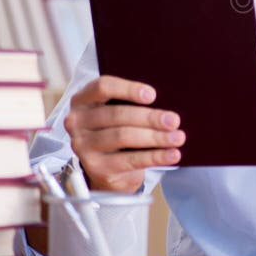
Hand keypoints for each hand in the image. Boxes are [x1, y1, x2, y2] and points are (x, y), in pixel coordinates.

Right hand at [64, 75, 184, 192]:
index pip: (103, 87)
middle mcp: (77, 122)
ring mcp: (83, 146)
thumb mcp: (120, 112)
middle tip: (174, 120)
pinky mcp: (96, 168)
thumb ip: (133, 102)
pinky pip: (130, 160)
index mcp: (83, 100)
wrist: (108, 168)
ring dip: (156, 137)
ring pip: (123, 136)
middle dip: (150, 117)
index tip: (153, 95)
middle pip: (117, 115)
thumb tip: (167, 100)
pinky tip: (172, 154)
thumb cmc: (119, 129)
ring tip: (178, 137)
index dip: (128, 89)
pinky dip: (156, 157)